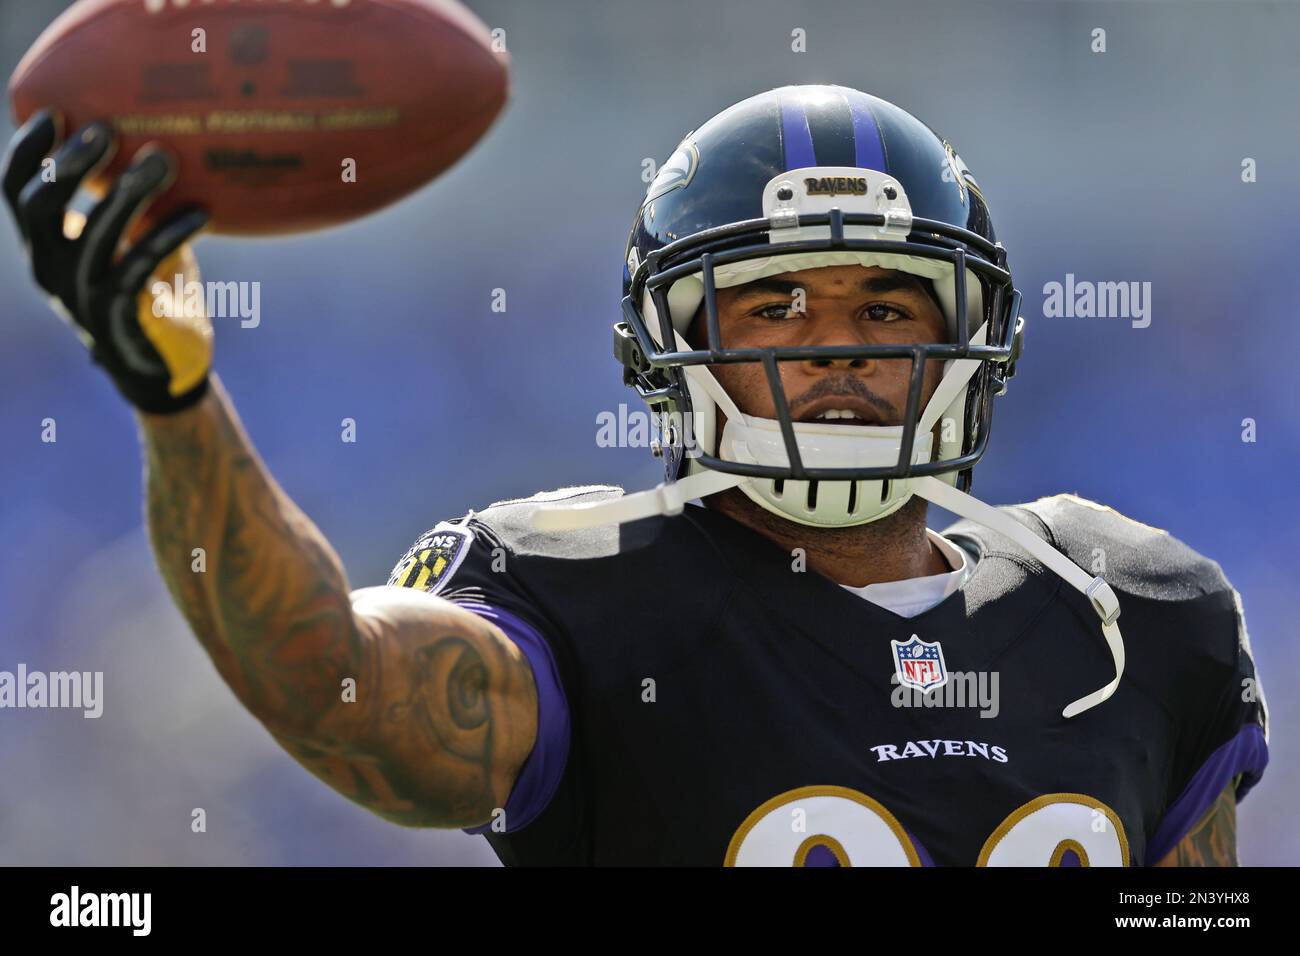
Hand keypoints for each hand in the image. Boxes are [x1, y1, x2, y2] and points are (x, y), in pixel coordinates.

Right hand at [2, 111, 211, 412]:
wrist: (167, 364)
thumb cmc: (153, 290)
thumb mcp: (135, 239)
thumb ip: (131, 200)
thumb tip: (165, 134)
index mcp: (44, 244)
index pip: (16, 189)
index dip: (29, 150)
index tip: (57, 112)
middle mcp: (49, 268)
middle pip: (39, 205)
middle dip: (71, 163)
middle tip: (108, 130)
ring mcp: (78, 295)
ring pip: (93, 234)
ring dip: (128, 191)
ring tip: (163, 159)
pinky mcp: (116, 316)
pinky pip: (139, 267)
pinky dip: (170, 235)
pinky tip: (202, 213)